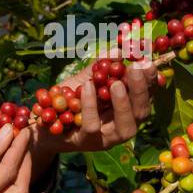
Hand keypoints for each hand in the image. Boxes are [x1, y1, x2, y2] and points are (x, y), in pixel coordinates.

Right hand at [0, 124, 36, 192]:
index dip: (18, 149)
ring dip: (16, 174)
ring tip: (14, 148)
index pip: (7, 173)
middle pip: (18, 192)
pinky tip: (0, 163)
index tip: (23, 129)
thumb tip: (8, 133)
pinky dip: (3, 184)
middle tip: (23, 140)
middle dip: (24, 165)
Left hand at [38, 54, 156, 156]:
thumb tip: (119, 50)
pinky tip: (87, 87)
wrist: (41, 124)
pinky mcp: (86, 142)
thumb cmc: (69, 100)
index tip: (147, 61)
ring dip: (123, 104)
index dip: (150, 79)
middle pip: (142, 112)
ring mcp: (106, 137)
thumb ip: (102, 66)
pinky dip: (91, 106)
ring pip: (125, 126)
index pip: (147, 94)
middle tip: (137, 69)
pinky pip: (93, 126)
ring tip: (116, 83)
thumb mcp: (85, 79)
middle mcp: (122, 125)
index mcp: (127, 108)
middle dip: (141, 90)